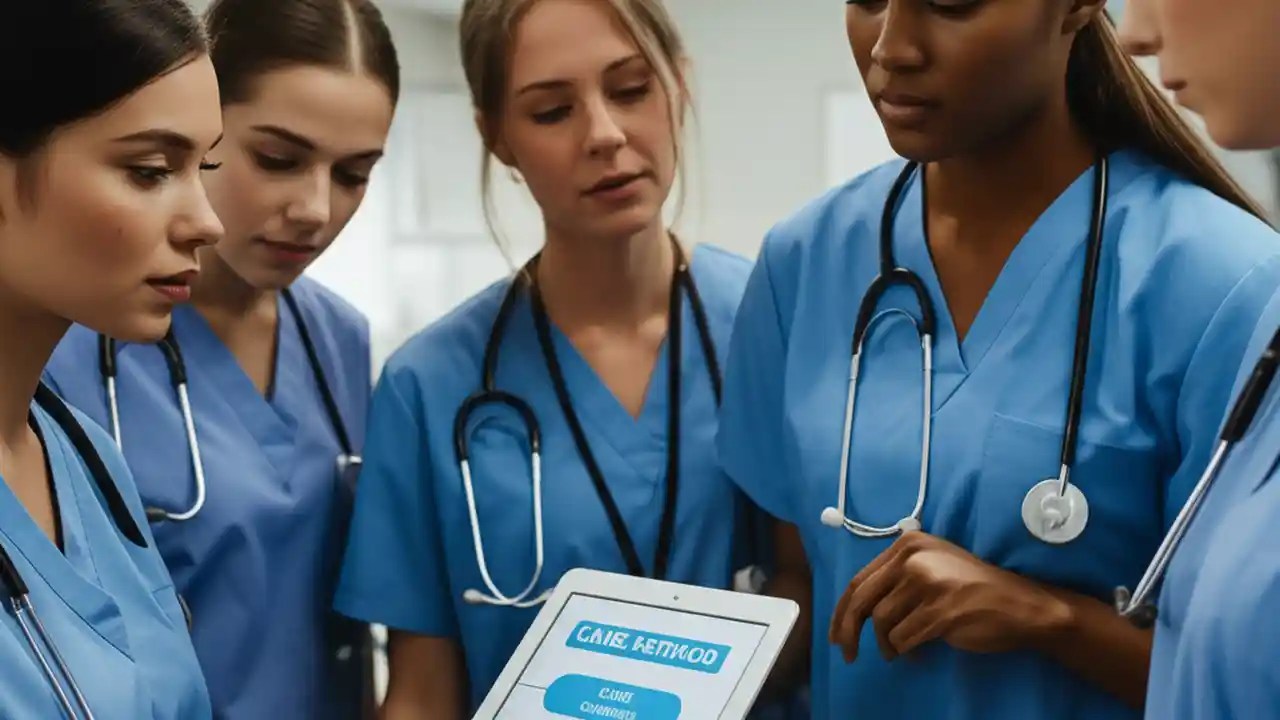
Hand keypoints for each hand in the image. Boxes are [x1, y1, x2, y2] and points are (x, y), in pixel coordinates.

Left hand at [828, 531, 1070, 661]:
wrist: (1020, 604)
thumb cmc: (972, 589)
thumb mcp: (931, 567)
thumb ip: (895, 577)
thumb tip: (854, 610)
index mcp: (907, 545)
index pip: (860, 580)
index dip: (842, 610)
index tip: (835, 632)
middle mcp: (914, 559)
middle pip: (863, 600)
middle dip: (848, 631)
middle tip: (846, 653)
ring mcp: (928, 583)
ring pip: (883, 623)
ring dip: (887, 645)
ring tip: (899, 652)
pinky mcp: (940, 610)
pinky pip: (904, 638)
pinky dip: (906, 650)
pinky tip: (918, 653)